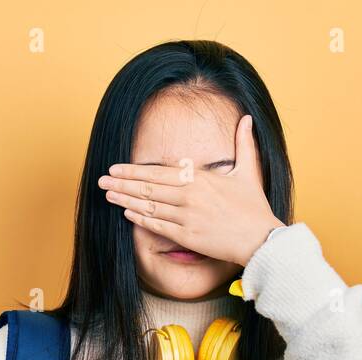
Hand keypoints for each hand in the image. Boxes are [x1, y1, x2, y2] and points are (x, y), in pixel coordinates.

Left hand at [98, 114, 283, 266]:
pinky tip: (126, 213)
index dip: (134, 170)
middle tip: (101, 181)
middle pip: (148, 188)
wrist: (260, 239)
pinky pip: (157, 226)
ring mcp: (186, 217)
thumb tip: (247, 118)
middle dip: (121, 184)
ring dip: (125, 200)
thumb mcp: (249, 171)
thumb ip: (244, 144)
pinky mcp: (187, 237)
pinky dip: (140, 219)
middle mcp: (189, 196)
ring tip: (107, 196)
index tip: (116, 168)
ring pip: (148, 206)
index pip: (159, 172)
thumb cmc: (254, 207)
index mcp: (200, 179)